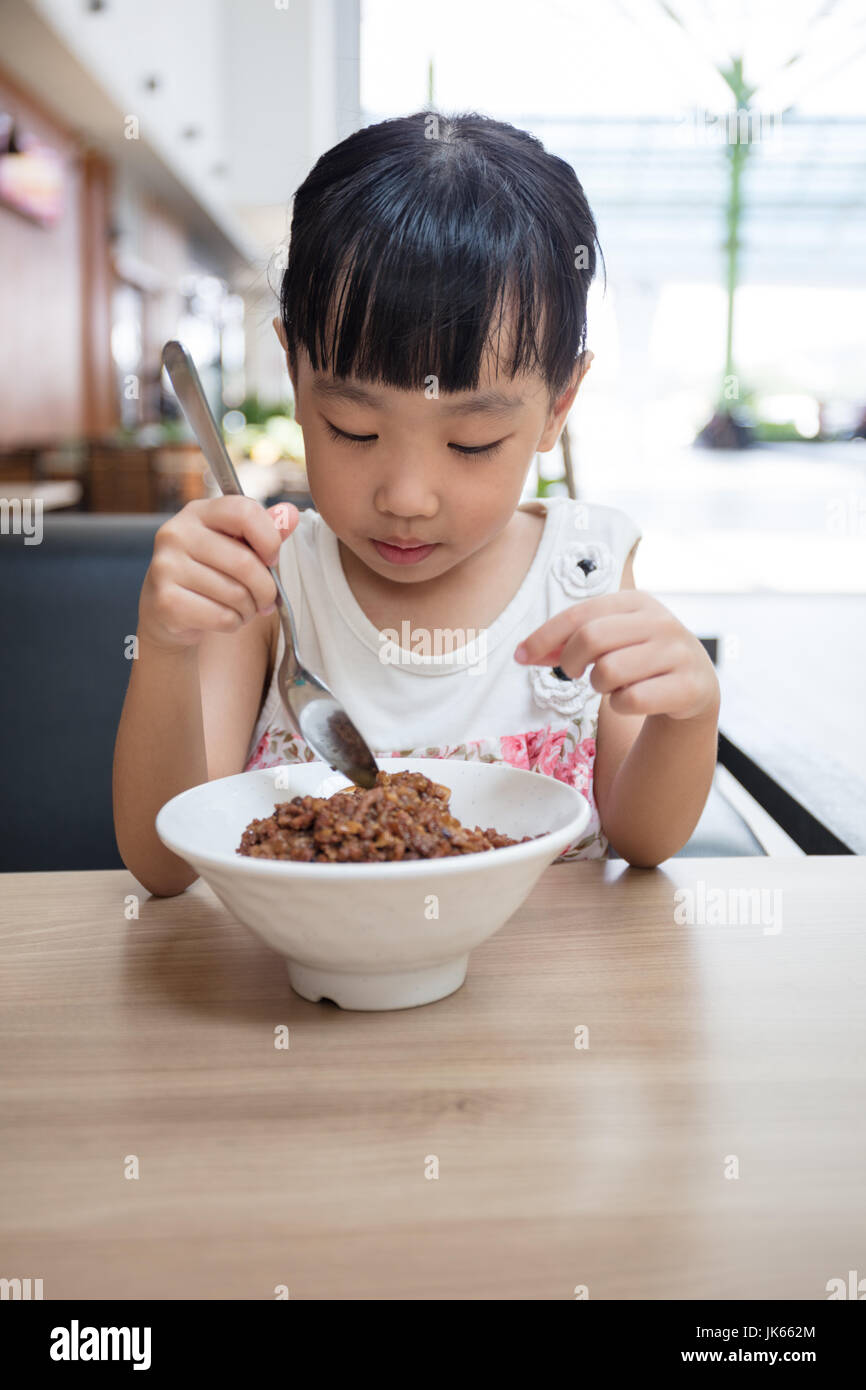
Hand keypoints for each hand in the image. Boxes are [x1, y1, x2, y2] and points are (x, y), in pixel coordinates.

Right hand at [139, 496, 298, 651]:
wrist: (168, 611)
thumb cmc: (210, 572)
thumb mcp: (237, 545)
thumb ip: (265, 529)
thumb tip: (291, 514)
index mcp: (197, 513)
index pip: (244, 512)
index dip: (269, 538)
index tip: (272, 559)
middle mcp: (176, 534)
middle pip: (244, 561)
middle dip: (266, 588)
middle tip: (266, 598)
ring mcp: (166, 567)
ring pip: (236, 594)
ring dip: (250, 608)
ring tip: (242, 607)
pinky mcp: (166, 602)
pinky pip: (222, 617)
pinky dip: (234, 623)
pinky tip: (226, 618)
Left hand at [514, 590, 719, 721]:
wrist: (694, 685)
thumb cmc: (638, 659)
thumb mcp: (609, 641)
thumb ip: (568, 643)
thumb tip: (523, 653)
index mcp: (637, 602)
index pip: (579, 614)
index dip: (544, 636)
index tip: (520, 656)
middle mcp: (661, 621)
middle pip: (591, 638)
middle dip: (570, 661)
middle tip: (574, 673)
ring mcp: (678, 653)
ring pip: (609, 671)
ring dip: (599, 686)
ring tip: (611, 685)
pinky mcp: (689, 686)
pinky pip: (630, 700)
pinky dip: (620, 705)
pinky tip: (631, 699)